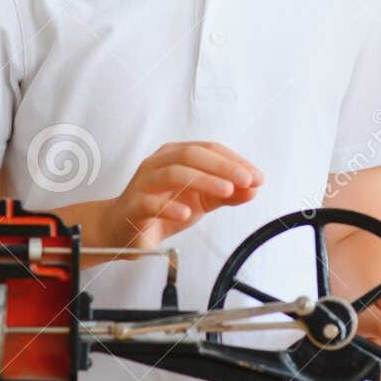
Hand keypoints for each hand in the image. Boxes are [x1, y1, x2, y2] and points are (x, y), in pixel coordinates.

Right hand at [104, 141, 262, 249]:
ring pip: (173, 173)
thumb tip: (254, 189)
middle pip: (191, 155)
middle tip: (246, 180)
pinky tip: (186, 214)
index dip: (235, 161)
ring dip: (203, 180)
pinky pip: (150, 203)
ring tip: (225, 191)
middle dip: (222, 166)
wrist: (123, 230)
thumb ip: (226, 195)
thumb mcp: (200, 202)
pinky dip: (169, 207)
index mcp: (176, 156)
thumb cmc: (162, 209)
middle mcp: (159, 163)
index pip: (208, 149)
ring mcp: (144, 183)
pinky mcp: (133, 206)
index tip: (257, 177)